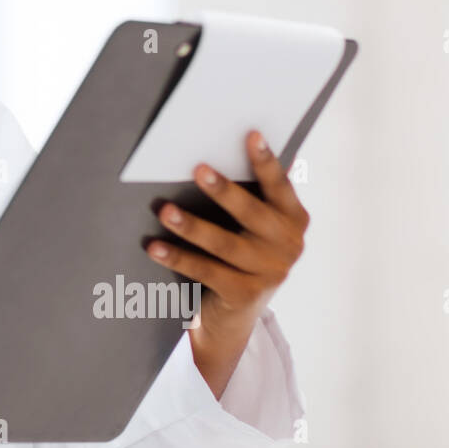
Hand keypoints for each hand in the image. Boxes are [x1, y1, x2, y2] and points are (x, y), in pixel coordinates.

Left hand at [144, 130, 309, 397]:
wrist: (237, 312)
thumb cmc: (243, 251)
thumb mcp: (256, 223)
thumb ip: (253, 191)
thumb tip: (234, 143)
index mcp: (293, 219)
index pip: (280, 186)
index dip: (266, 161)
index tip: (250, 135)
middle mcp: (288, 245)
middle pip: (251, 213)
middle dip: (223, 191)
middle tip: (197, 169)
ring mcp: (268, 272)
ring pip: (224, 244)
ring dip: (192, 226)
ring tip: (164, 210)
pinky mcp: (244, 295)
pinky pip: (205, 271)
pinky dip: (177, 257)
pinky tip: (154, 246)